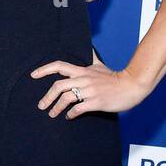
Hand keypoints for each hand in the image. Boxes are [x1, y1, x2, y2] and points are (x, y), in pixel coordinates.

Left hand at [31, 58, 147, 117]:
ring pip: (66, 98)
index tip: (33, 75)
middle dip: (47, 97)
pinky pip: (78, 108)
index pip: (59, 65)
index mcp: (83, 71)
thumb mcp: (101, 65)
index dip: (44, 69)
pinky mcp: (96, 102)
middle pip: (58, 85)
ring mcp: (90, 91)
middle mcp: (84, 79)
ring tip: (52, 114)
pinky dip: (70, 114)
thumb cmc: (116, 77)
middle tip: (41, 105)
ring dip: (56, 107)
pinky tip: (69, 116)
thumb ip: (92, 58)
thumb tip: (89, 48)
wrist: (132, 85)